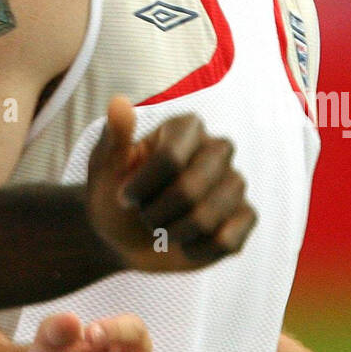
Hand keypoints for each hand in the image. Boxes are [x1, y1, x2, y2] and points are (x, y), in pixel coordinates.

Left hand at [86, 96, 255, 271]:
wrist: (122, 235)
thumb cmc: (114, 192)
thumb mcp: (105, 165)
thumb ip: (115, 135)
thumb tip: (119, 102)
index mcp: (186, 127)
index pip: (170, 159)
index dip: (140, 188)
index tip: (123, 196)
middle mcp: (217, 148)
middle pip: (189, 190)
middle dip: (155, 213)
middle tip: (144, 215)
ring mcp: (235, 182)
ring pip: (206, 218)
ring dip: (172, 233)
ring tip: (163, 228)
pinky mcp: (245, 216)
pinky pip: (227, 240)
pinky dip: (196, 249)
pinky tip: (185, 242)